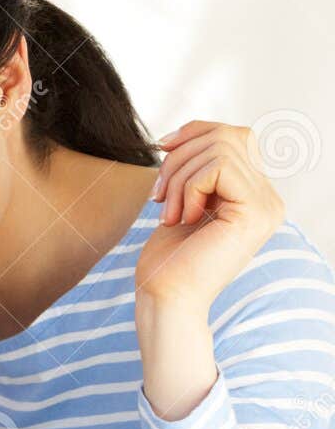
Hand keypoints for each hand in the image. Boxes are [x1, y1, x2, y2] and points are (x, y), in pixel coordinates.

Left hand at [137, 120, 284, 315]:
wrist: (167, 297)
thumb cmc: (169, 258)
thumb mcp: (182, 200)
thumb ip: (194, 168)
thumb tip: (181, 134)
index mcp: (253, 194)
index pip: (234, 135)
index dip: (195, 131)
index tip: (161, 148)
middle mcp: (268, 198)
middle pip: (226, 136)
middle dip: (179, 159)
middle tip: (159, 196)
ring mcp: (266, 205)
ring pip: (219, 148)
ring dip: (179, 177)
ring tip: (169, 213)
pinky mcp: (255, 211)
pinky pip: (218, 167)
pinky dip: (189, 187)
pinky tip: (182, 218)